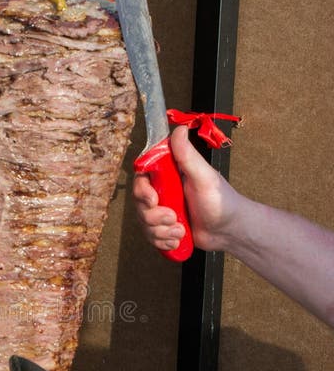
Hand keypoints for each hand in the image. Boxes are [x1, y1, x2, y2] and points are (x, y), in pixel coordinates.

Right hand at [132, 125, 239, 253]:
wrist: (229, 231)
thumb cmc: (221, 201)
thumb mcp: (204, 177)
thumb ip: (188, 156)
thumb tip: (178, 129)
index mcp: (170, 175)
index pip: (142, 177)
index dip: (142, 190)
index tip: (153, 199)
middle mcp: (164, 192)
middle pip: (140, 203)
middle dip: (154, 216)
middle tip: (174, 218)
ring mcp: (163, 211)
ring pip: (144, 223)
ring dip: (161, 231)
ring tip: (181, 231)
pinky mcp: (165, 228)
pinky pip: (151, 237)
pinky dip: (164, 241)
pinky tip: (178, 239)